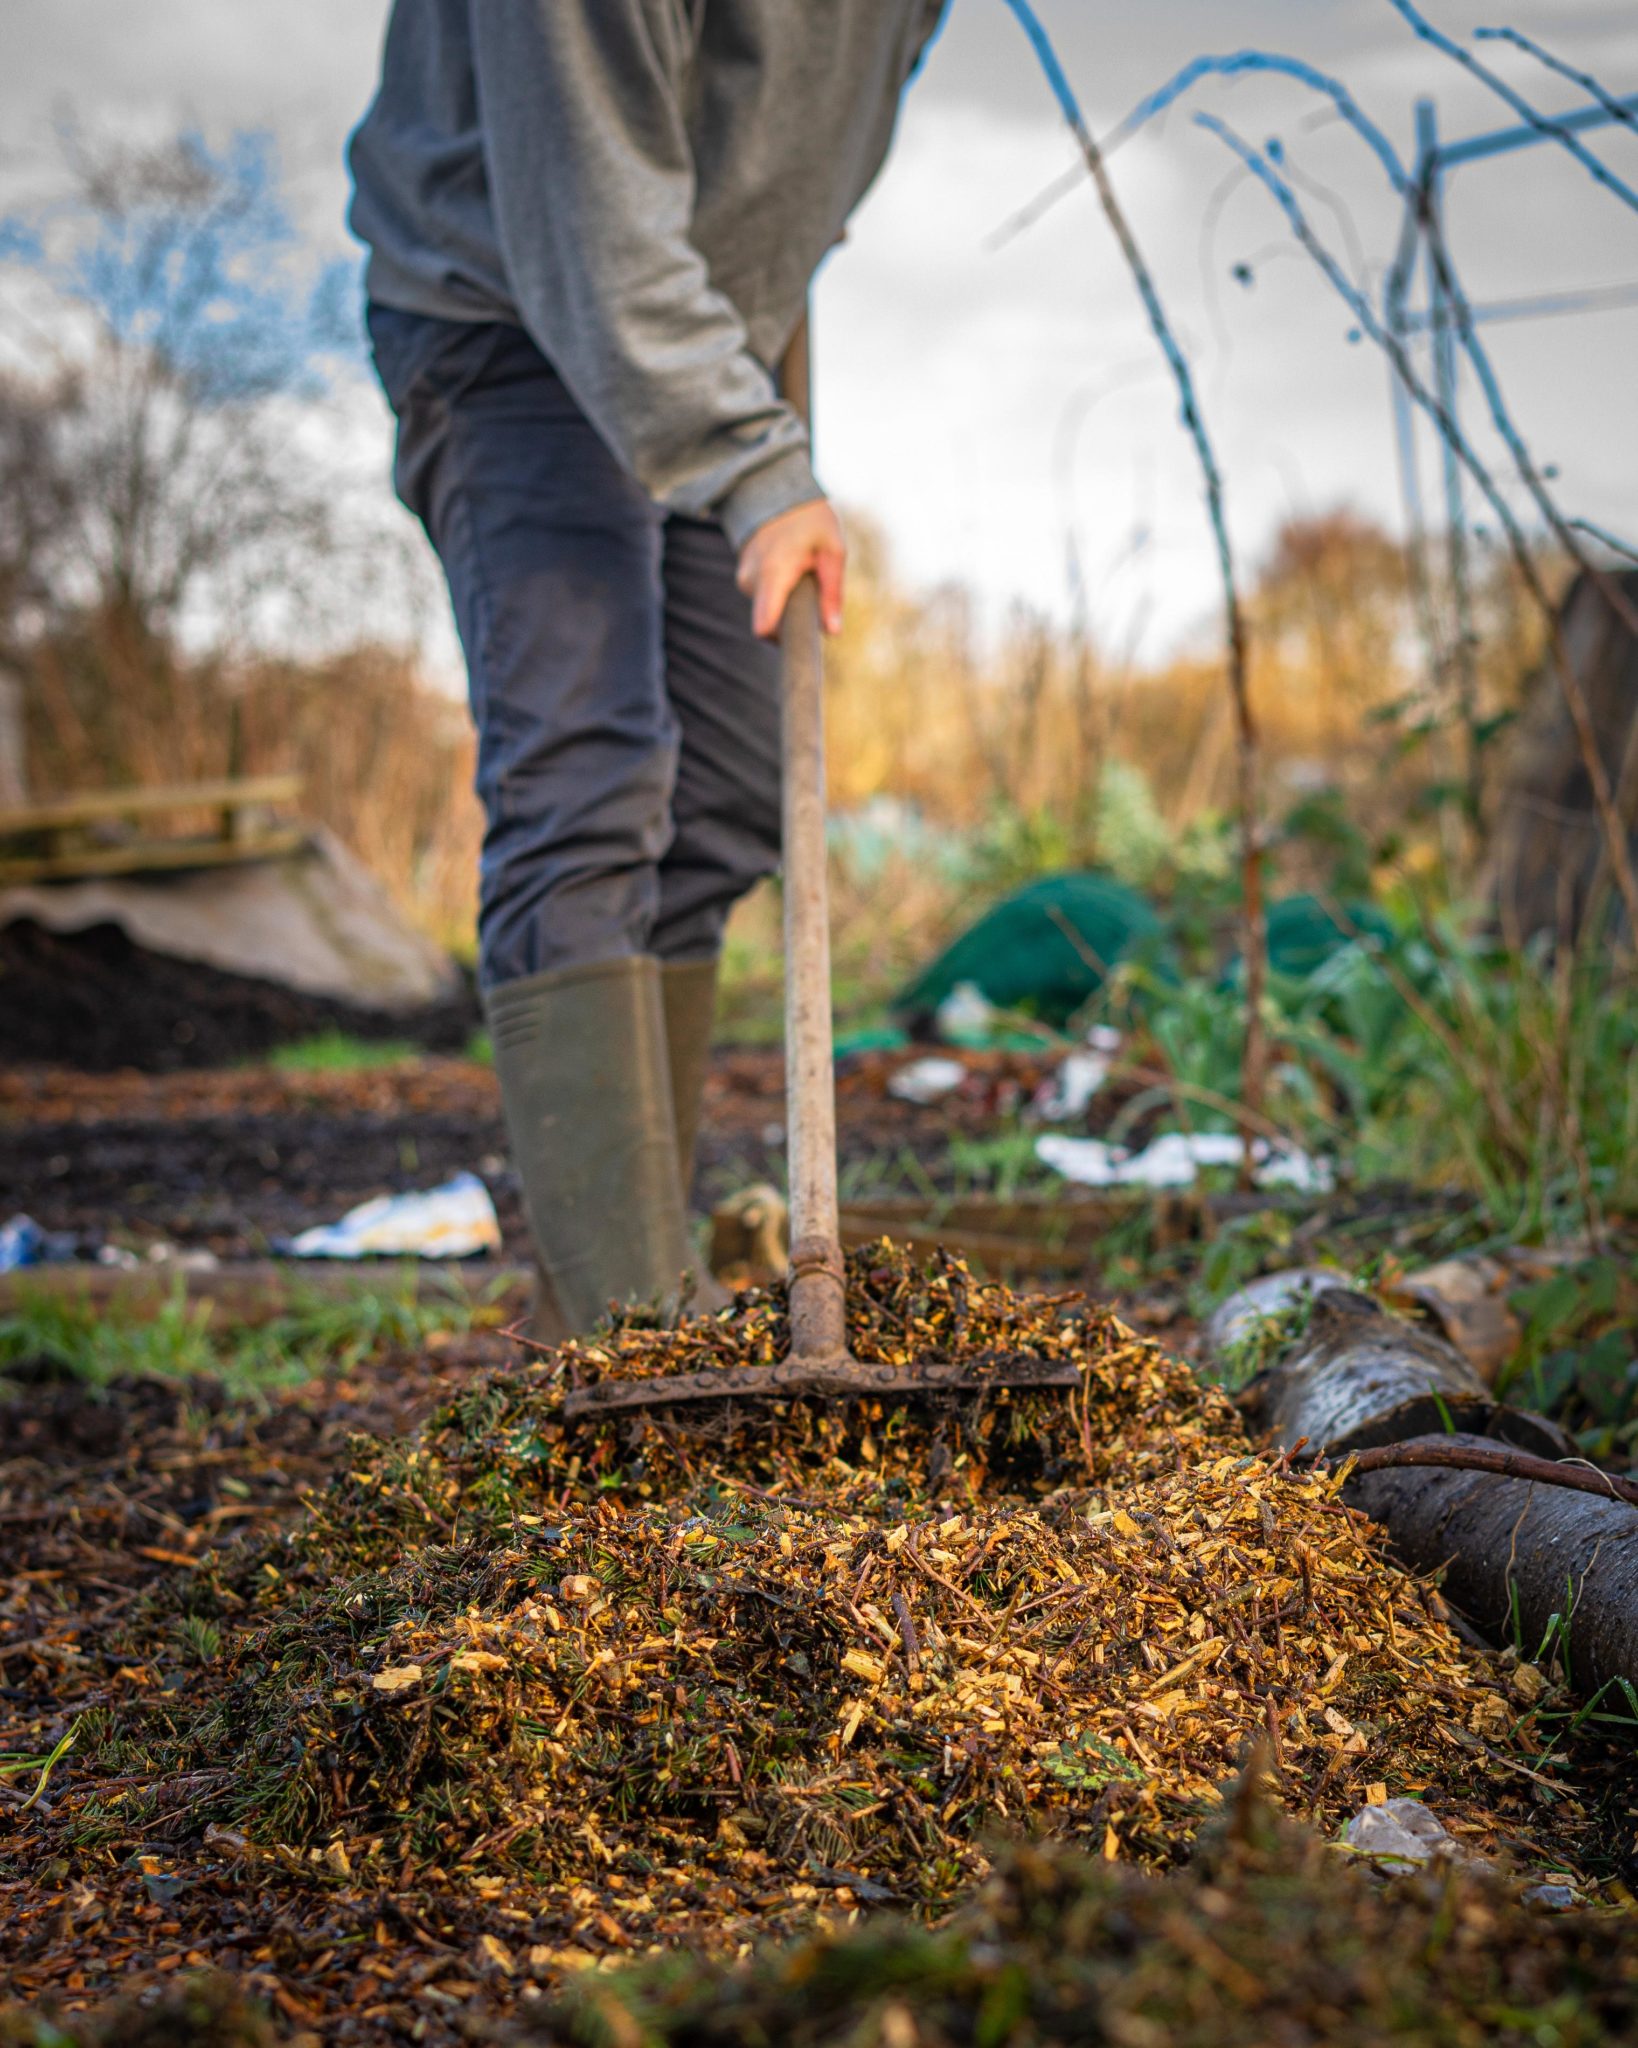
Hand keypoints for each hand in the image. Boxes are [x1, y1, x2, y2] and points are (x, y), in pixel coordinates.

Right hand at [737, 498, 845, 639]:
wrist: (776, 490)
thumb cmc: (810, 519)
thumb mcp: (832, 550)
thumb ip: (832, 593)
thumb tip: (833, 633)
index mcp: (773, 574)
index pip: (764, 628)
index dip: (783, 641)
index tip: (804, 638)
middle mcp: (751, 580)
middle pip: (769, 624)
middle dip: (793, 620)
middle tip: (814, 596)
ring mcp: (744, 579)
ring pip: (768, 612)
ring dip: (788, 605)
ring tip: (803, 576)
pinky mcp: (744, 578)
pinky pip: (764, 600)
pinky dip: (780, 595)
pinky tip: (791, 572)